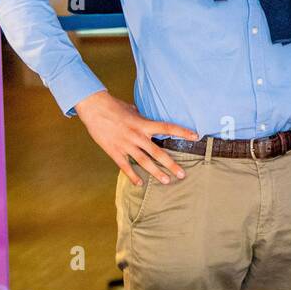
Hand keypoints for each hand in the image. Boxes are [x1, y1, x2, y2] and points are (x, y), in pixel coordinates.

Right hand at [74, 90, 198, 185]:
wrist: (94, 108)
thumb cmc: (114, 106)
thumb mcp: (133, 110)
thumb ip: (143, 119)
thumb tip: (148, 121)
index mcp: (144, 124)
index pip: (167, 128)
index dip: (182, 132)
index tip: (196, 136)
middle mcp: (137, 135)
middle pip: (158, 152)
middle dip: (171, 164)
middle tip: (182, 174)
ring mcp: (126, 144)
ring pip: (144, 161)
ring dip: (156, 172)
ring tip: (166, 181)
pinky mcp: (114, 151)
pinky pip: (125, 166)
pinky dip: (133, 175)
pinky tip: (140, 183)